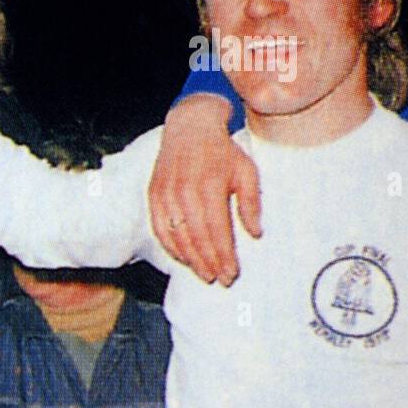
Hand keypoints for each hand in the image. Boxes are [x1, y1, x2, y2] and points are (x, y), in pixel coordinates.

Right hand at [149, 94, 262, 284]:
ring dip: (190, 259)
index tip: (232, 272)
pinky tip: (183, 257)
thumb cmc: (222, 152)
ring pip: (176, 236)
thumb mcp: (246, 171)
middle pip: (196, 237)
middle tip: (220, 279)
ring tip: (204, 273)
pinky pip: (159, 227)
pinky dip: (170, 246)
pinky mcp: (154, 194)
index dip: (224, 255)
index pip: (217, 230)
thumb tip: (254, 233)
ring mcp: (166, 193)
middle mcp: (185, 191)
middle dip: (209, 262)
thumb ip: (250, 203)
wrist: (190, 128)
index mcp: (210, 185)